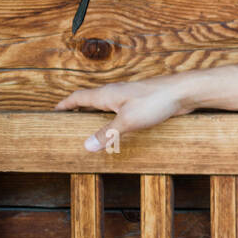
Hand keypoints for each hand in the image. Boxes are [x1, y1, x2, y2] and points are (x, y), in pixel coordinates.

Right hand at [54, 77, 189, 150]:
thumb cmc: (156, 101)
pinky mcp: (142, 103)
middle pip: (90, 100)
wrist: (183, 92)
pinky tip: (119, 128)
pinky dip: (113, 119)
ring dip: (96, 115)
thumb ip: (107, 133)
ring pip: (106, 105)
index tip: (53, 111)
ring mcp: (129, 97)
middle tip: (68, 122)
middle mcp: (115, 93)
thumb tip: (86, 145)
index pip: (78, 97)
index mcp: (106, 95)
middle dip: (78, 110)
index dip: (65, 105)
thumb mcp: (128, 121)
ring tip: (90, 128)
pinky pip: (120, 110)